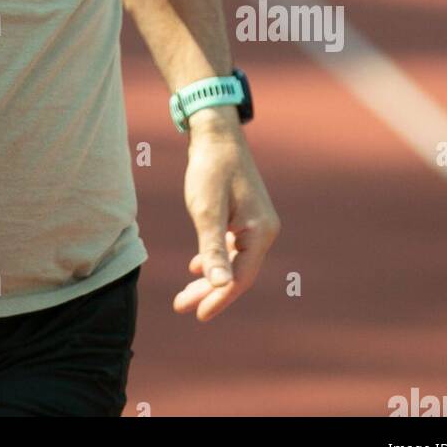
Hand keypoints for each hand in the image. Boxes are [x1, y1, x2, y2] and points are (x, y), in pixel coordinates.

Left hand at [174, 116, 279, 321]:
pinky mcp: (244, 215)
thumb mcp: (206, 211)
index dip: (219, 299)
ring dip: (210, 278)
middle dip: (210, 292)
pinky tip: (196, 265)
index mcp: (260, 231)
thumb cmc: (210, 168)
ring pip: (233, 261)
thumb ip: (213, 249)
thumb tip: (220, 286)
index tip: (196, 314)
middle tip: (182, 307)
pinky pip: (232, 246)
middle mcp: (264, 229)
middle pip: (237, 273)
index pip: (240, 278)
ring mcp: (255, 222)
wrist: (215, 132)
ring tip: (185, 294)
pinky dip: (214, 258)